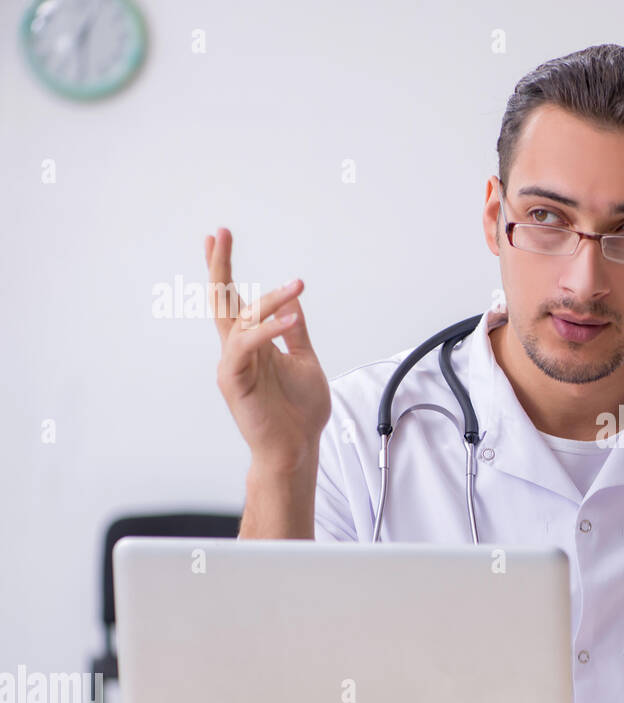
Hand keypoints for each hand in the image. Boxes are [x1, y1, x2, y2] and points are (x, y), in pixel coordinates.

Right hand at [207, 228, 330, 473]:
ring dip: (269, 300)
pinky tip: (290, 319)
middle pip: (221, 301)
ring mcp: (234, 364)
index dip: (225, 269)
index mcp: (252, 343)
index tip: (218, 237)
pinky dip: (268, 330)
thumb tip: (293, 302)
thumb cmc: (299, 410)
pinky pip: (246, 346)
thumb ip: (295, 331)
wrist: (297, 447)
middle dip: (219, 266)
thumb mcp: (304, 359)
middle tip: (219, 233)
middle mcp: (238, 350)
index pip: (234, 300)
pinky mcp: (234, 380)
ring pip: (240, 319)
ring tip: (297, 286)